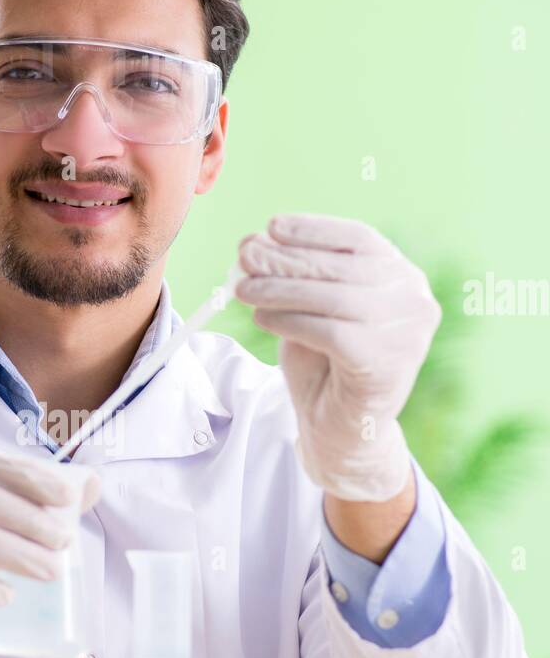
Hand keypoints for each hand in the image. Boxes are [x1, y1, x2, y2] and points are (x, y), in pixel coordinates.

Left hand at [234, 214, 440, 501]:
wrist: (342, 432)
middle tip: (243, 258)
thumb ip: (295, 278)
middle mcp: (414, 300)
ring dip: (280, 290)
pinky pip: (329, 331)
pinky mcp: (387, 363)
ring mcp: (407, 333)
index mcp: (402, 277)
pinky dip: (289, 321)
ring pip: (333, 297)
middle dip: (287, 260)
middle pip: (342, 266)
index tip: (272, 226)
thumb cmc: (327, 365)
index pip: (359, 238)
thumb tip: (252, 244)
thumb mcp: (310, 311)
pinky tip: (262, 319)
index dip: (314, 230)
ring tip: (243, 290)